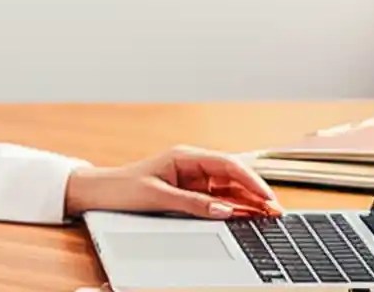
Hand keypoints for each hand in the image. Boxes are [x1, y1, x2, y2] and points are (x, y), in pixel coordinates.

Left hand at [64, 145, 284, 219]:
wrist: (97, 194)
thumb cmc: (122, 189)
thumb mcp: (157, 197)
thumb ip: (192, 203)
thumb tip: (224, 210)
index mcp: (185, 156)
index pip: (227, 164)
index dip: (251, 180)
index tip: (267, 197)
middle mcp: (191, 165)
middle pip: (232, 176)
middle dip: (255, 192)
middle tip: (276, 211)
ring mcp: (191, 179)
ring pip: (228, 189)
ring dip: (248, 202)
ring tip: (268, 216)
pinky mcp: (188, 193)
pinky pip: (216, 199)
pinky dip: (233, 208)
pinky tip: (247, 217)